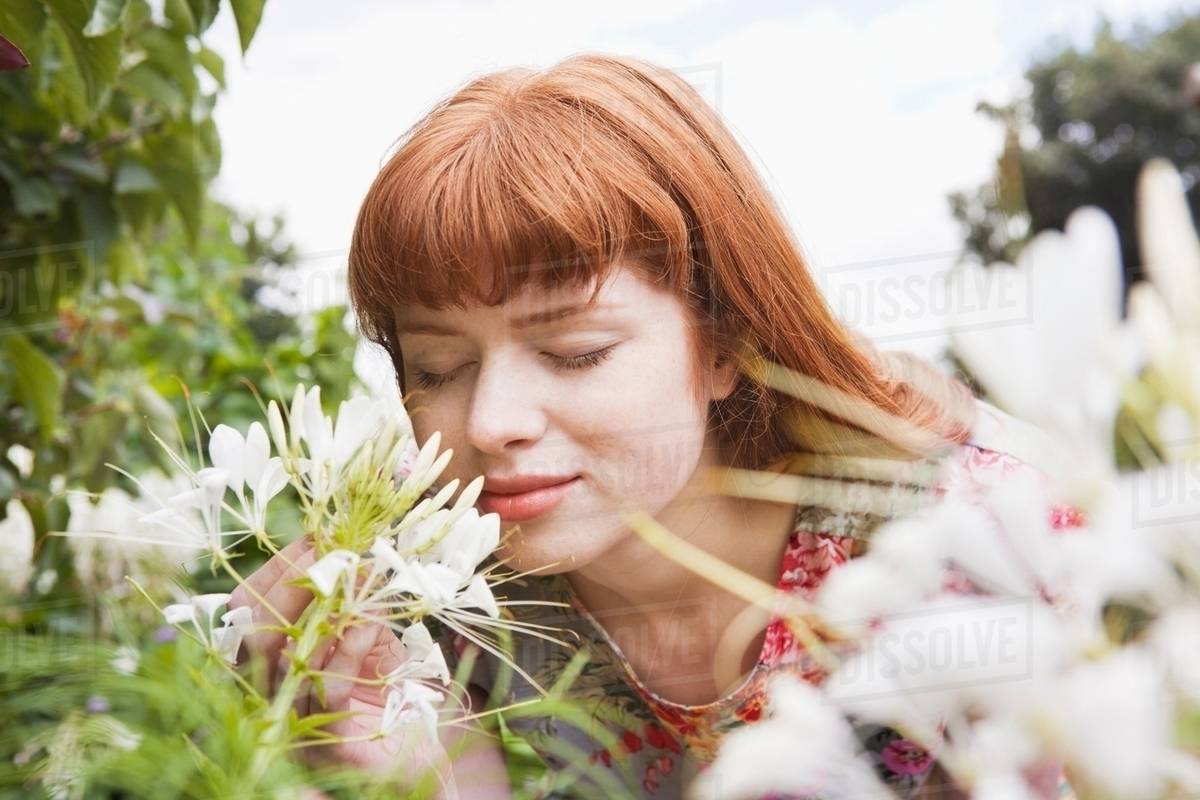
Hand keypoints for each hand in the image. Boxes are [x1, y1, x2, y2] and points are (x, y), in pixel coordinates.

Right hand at [227, 535, 457, 793]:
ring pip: (283, 656)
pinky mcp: (326, 739)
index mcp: (270, 666)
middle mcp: (269, 694)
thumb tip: (360, 557)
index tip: (312, 537)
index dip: (274, 570)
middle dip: (289, 581)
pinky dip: (347, 646)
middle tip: (331, 551)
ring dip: (323, 607)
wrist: (412, 764)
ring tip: (355, 575)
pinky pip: (326, 684)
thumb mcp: (368, 642)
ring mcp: (292, 719)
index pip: (246, 611)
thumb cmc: (384, 699)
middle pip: (251, 630)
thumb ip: (357, 607)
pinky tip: (367, 624)